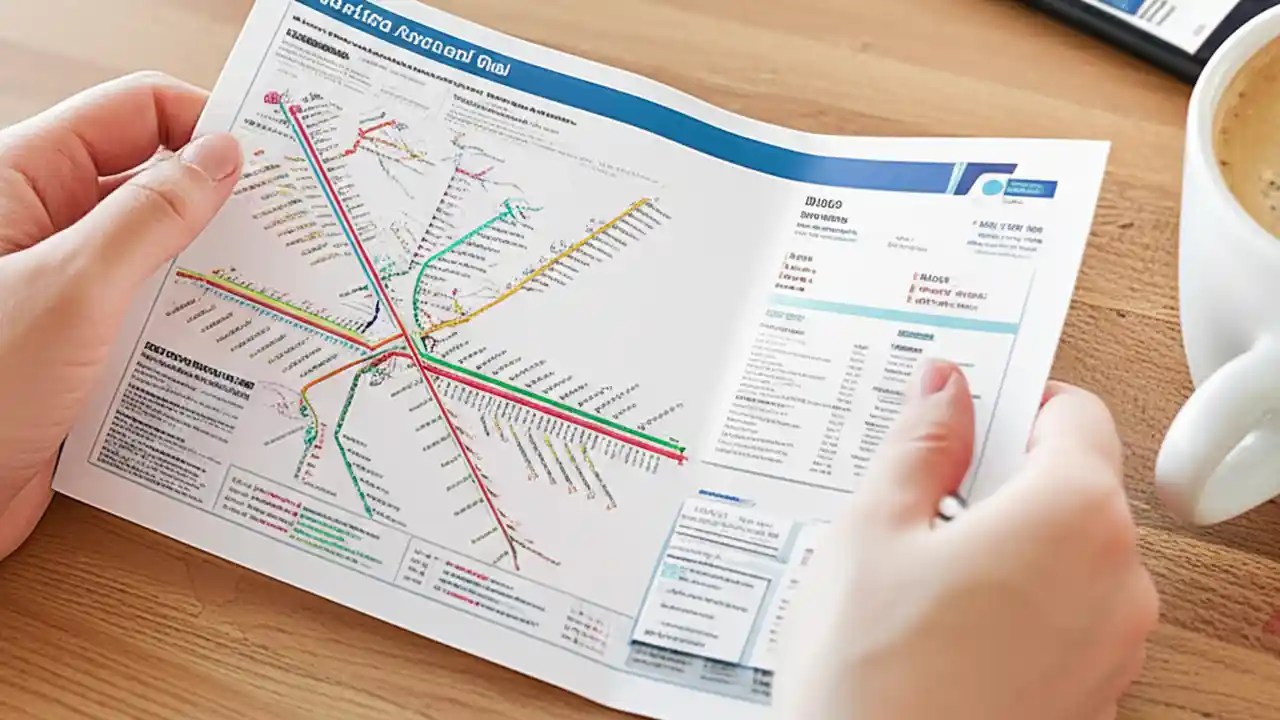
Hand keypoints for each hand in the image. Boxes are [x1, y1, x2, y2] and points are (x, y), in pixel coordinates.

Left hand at [0, 72, 241, 559]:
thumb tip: (223, 153)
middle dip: (223, 202)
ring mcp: (64, 287)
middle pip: (152, 180)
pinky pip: (150, 315)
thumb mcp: (75, 289)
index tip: (273, 160)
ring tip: (282, 291)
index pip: (132, 113)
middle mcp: (45, 224)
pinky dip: (192, 325)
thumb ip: (152, 214)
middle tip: (297, 228)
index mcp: (22, 179)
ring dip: (213, 271)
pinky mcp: (80, 346)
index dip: (203, 123)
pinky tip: (238, 347)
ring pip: (159, 254)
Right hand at [774, 361, 1156, 719]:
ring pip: (1065, 554)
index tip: (959, 417)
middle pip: (1072, 484)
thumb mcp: (874, 530)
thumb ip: (920, 444)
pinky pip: (1062, 616)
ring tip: (916, 572)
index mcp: (1074, 516)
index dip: (1008, 403)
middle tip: (917, 499)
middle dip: (998, 480)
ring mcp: (1110, 645)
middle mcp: (1116, 579)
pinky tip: (939, 623)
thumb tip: (943, 389)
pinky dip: (1013, 601)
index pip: (1071, 412)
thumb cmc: (872, 676)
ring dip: (1002, 543)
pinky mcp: (1090, 693)